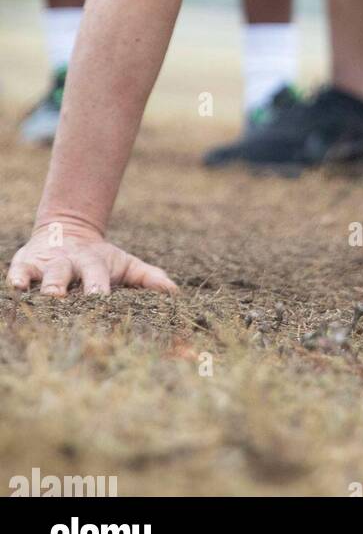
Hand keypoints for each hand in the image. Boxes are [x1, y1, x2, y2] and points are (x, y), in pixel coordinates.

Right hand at [7, 220, 175, 296]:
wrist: (68, 232)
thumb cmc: (101, 260)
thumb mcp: (125, 265)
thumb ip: (148, 278)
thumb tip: (175, 292)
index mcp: (94, 264)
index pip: (97, 277)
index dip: (98, 288)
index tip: (100, 301)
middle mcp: (70, 263)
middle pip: (66, 273)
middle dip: (64, 285)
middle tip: (64, 299)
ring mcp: (46, 263)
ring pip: (43, 272)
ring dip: (43, 283)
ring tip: (44, 295)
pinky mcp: (25, 264)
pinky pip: (18, 271)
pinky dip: (16, 278)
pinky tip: (16, 288)